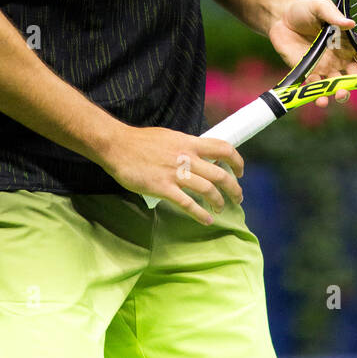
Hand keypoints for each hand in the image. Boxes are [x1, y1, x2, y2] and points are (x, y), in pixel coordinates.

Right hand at [102, 125, 243, 225]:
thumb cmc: (140, 141)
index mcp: (189, 142)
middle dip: (234, 188)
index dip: (237, 161)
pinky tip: (206, 220)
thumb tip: (198, 154)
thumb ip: (185, 146)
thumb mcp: (169, 136)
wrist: (117, 146)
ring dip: (219, 201)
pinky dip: (200, 214)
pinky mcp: (162, 187)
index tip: (240, 171)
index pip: (223, 148)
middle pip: (220, 173)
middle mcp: (186, 157)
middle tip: (237, 197)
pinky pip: (187, 203)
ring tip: (221, 208)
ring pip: (207, 189)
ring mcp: (175, 173)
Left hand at [269, 0, 356, 106]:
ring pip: (338, 87)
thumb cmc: (305, 10)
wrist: (280, 17)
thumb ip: (333, 15)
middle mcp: (340, 59)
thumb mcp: (320, 6)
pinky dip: (319, 96)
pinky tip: (320, 100)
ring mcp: (324, 68)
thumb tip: (350, 23)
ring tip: (342, 94)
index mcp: (349, 44)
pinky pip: (315, 89)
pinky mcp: (307, 73)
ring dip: (343, 94)